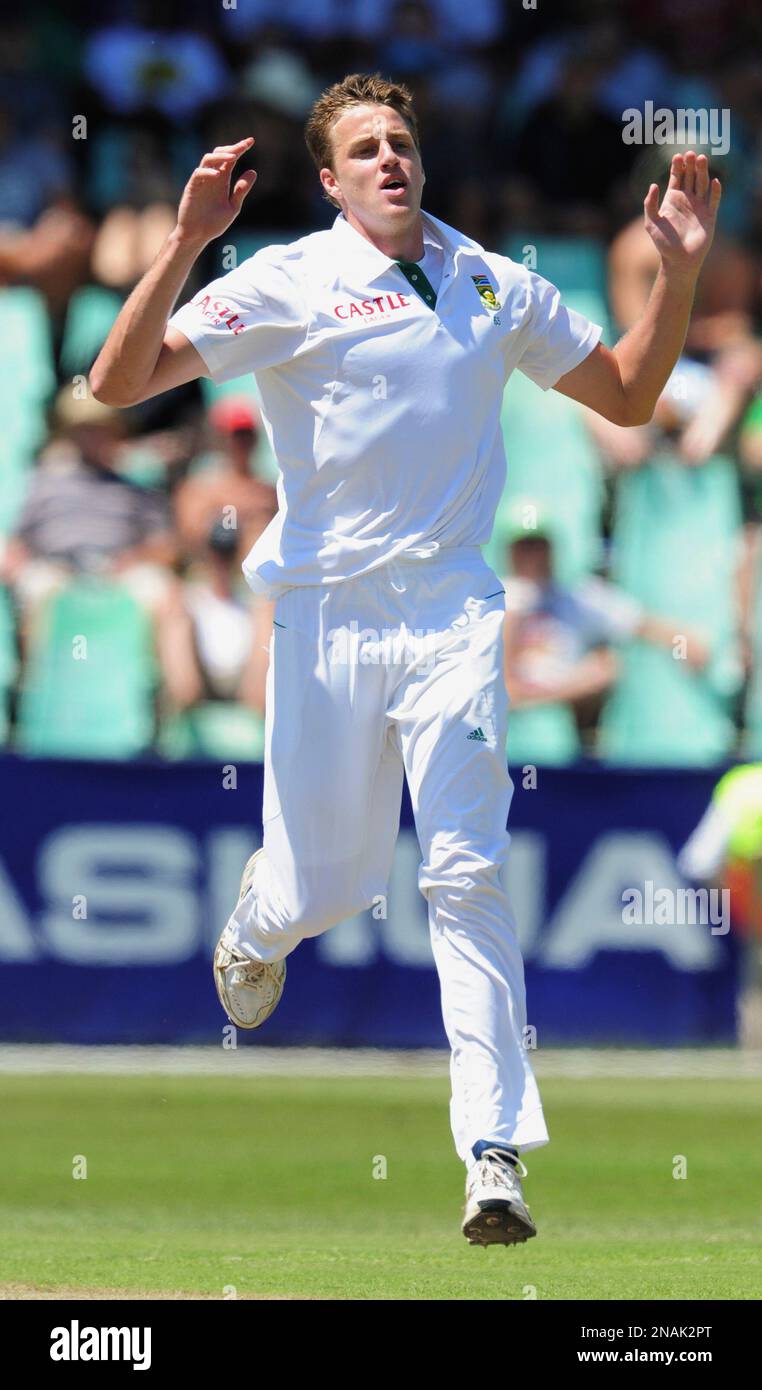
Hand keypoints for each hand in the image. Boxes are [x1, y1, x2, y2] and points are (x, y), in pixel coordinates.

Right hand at [175, 138, 256, 248]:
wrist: (198, 235)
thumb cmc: (214, 223)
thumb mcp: (233, 207)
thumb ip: (241, 190)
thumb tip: (253, 171)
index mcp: (222, 180)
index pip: (230, 159)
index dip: (240, 148)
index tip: (251, 141)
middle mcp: (211, 177)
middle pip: (219, 154)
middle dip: (231, 148)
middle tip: (243, 146)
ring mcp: (201, 181)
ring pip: (208, 160)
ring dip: (220, 156)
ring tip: (233, 157)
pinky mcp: (192, 188)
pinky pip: (198, 175)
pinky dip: (208, 172)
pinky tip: (218, 175)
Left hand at [644, 152, 720, 279]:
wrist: (679, 260)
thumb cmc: (663, 244)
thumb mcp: (651, 223)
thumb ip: (650, 204)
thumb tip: (653, 185)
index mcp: (673, 199)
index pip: (677, 177)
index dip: (677, 166)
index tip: (677, 156)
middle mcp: (687, 200)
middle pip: (691, 176)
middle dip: (691, 165)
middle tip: (691, 154)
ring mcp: (699, 206)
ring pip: (702, 184)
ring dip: (702, 171)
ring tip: (702, 159)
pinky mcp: (710, 215)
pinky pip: (714, 200)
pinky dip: (716, 191)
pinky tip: (715, 181)